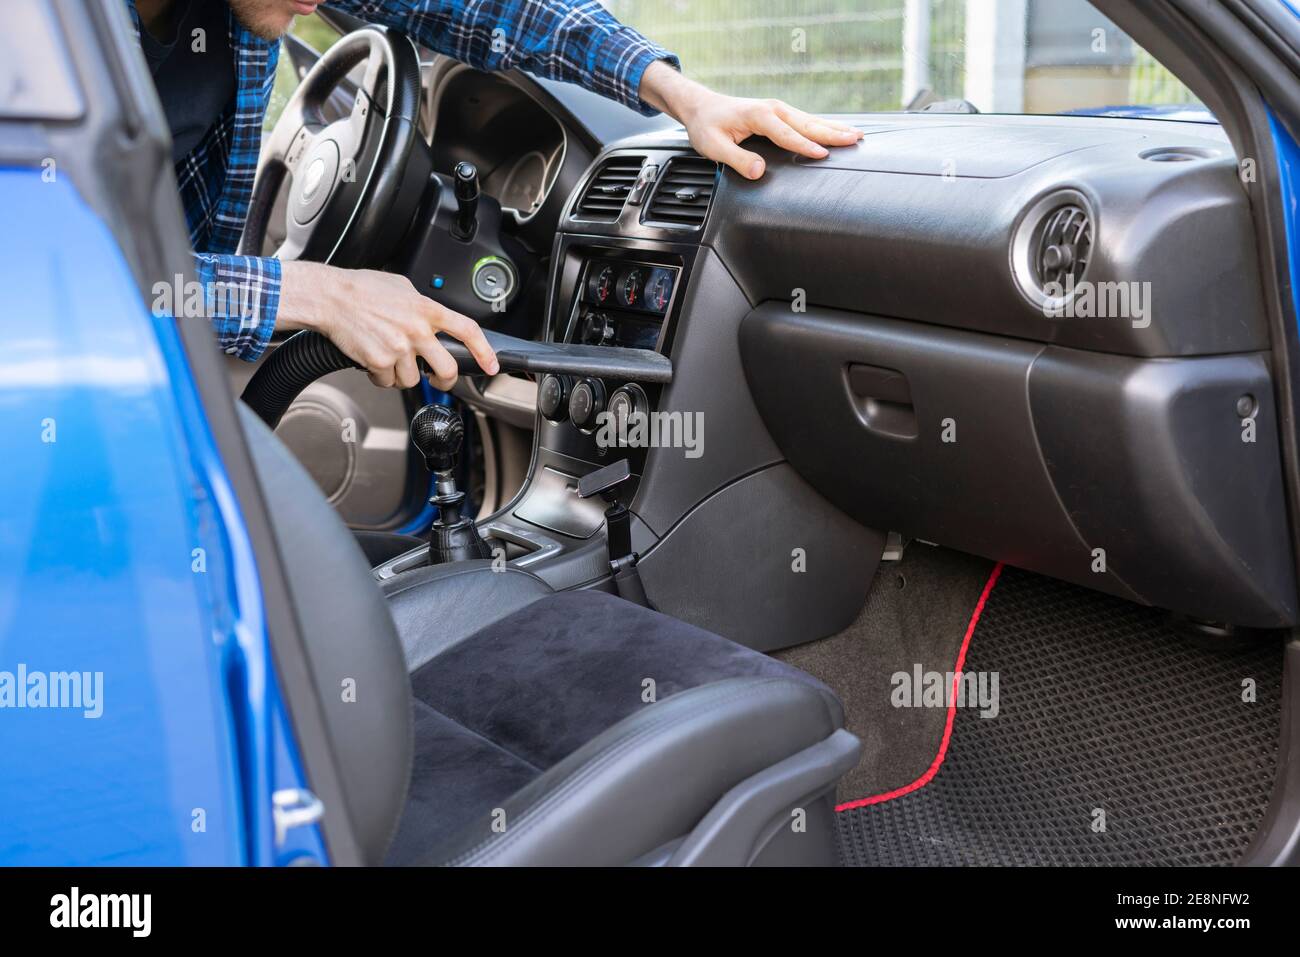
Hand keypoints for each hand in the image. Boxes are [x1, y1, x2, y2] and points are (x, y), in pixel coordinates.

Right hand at [278, 261, 498, 390]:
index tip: (492, 364)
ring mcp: (399, 348)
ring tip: (389, 358)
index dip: (484, 351)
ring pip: (412, 380)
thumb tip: (433, 318)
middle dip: (445, 380)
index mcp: (426, 309)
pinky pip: (387, 382)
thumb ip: (422, 305)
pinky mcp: (379, 362)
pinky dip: (380, 377)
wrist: (330, 297)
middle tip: (438, 379)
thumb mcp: (401, 287)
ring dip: (401, 375)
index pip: (467, 331)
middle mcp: (417, 330)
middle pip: (447, 369)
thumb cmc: (361, 289)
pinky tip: (373, 360)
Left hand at [638, 60, 861, 179]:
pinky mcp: (778, 113)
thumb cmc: (706, 127)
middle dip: (832, 133)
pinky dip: (823, 126)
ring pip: (810, 120)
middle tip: (856, 139)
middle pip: (807, 124)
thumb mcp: (714, 147)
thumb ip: (737, 159)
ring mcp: (777, 109)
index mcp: (759, 116)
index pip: (787, 134)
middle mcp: (772, 109)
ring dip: (834, 128)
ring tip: (856, 135)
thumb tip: (759, 171)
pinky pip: (804, 121)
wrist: (701, 107)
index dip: (805, 146)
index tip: (823, 154)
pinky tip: (837, 131)